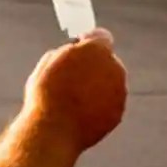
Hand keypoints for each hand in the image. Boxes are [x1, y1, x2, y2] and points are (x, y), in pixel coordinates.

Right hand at [21, 28, 127, 153]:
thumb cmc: (46, 94)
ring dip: (98, 85)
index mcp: (97, 50)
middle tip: (73, 76)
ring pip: (110, 81)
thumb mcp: (48, 62)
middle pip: (107, 60)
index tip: (79, 47)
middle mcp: (114, 67)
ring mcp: (119, 91)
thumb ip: (67, 52)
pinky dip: (100, 104)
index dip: (89, 41)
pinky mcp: (119, 112)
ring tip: (74, 98)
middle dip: (94, 65)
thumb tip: (73, 53)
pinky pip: (110, 102)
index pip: (101, 36)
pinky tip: (80, 112)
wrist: (54, 130)